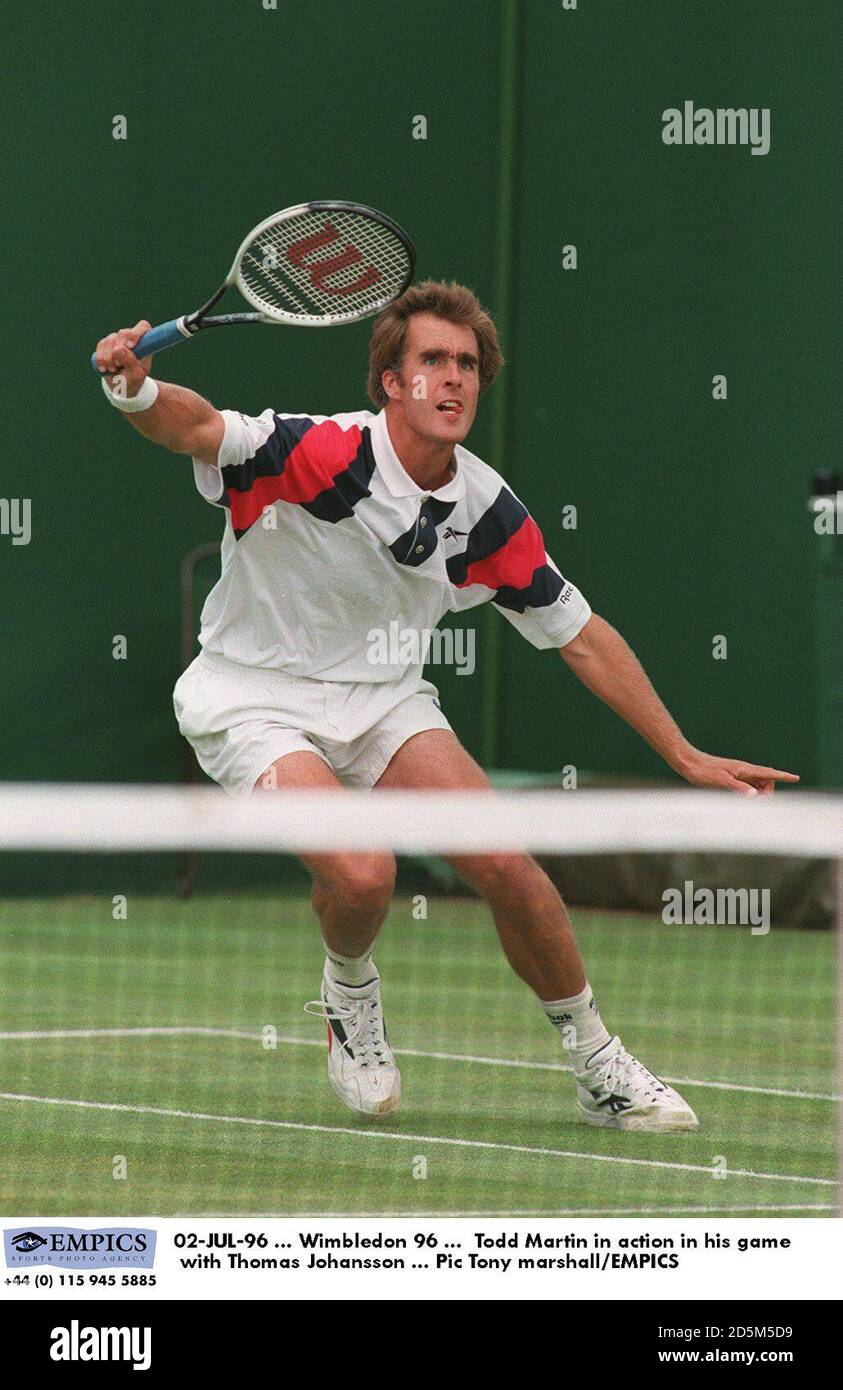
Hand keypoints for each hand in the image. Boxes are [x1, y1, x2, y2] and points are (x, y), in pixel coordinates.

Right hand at [95, 320, 152, 395]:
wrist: (121, 386)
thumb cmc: (133, 380)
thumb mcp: (135, 375)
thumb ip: (130, 362)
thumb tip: (118, 349)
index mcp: (144, 343)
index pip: (143, 327)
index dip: (136, 334)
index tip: (130, 347)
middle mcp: (130, 337)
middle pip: (123, 334)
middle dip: (118, 351)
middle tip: (118, 365)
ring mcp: (117, 339)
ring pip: (110, 340)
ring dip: (108, 357)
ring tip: (112, 370)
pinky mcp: (106, 343)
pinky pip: (100, 345)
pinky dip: (101, 358)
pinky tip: (104, 369)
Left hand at [677, 749, 799, 795]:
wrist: (688, 763)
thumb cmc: (703, 771)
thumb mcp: (721, 781)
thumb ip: (739, 788)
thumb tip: (756, 796)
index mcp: (744, 769)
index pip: (768, 773)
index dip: (783, 776)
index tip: (796, 778)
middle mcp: (744, 770)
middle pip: (765, 782)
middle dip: (767, 793)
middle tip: (757, 805)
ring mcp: (738, 774)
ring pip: (756, 785)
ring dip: (757, 795)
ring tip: (747, 803)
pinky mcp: (731, 778)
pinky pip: (747, 786)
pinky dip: (749, 794)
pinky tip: (742, 799)